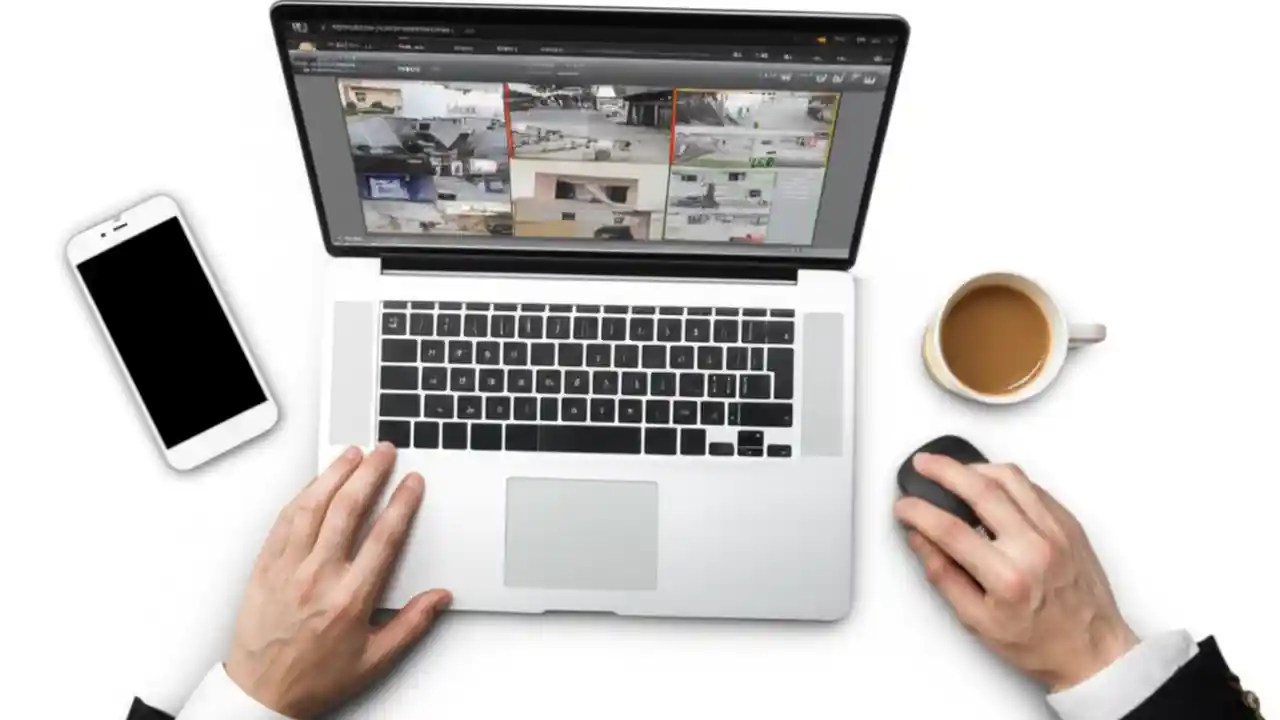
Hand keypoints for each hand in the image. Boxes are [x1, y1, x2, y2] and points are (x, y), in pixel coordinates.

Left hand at [226, 443, 450, 718]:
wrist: (260, 695)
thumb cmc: (313, 679)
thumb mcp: (374, 660)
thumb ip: (412, 624)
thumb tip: (439, 598)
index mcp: (350, 598)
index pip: (384, 536)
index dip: (402, 503)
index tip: (412, 483)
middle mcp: (318, 577)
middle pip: (348, 509)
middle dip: (370, 473)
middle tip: (384, 452)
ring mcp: (287, 569)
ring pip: (312, 507)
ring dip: (334, 475)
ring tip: (351, 455)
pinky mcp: (264, 567)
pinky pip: (283, 521)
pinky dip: (301, 496)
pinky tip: (314, 484)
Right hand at [894, 453, 1137, 691]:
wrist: (1093, 649)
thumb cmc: (1038, 641)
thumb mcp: (976, 620)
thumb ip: (943, 575)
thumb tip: (920, 538)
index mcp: (1008, 578)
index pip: (951, 530)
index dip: (919, 512)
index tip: (904, 506)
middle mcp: (1035, 548)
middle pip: (981, 490)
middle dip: (944, 470)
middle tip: (924, 464)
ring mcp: (1056, 531)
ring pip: (1010, 478)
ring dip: (976, 467)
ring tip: (955, 469)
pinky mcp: (1069, 523)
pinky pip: (1032, 487)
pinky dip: (1005, 479)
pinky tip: (989, 484)